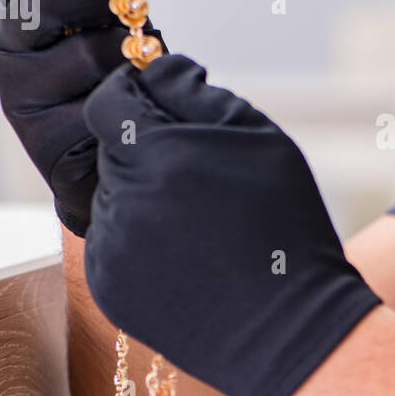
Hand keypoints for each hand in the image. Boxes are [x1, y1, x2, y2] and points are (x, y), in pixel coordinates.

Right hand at [0, 0, 167, 236]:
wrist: (119, 162)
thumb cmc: (118, 81)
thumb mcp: (116, 25)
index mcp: (19, 16)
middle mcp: (7, 53)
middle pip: (47, 0)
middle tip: (132, 4)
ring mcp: (19, 99)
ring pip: (86, 53)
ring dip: (127, 56)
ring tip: (138, 69)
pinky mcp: (44, 142)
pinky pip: (102, 103)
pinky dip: (129, 99)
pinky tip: (133, 107)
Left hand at [81, 53, 382, 395]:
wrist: (288, 328)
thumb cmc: (284, 226)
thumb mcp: (261, 140)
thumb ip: (197, 94)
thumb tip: (153, 67)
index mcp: (158, 155)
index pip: (109, 101)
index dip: (135, 96)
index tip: (163, 107)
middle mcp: (121, 200)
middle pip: (111, 150)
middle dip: (147, 150)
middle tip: (200, 176)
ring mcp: (108, 249)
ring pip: (110, 196)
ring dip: (143, 195)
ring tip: (200, 223)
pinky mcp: (106, 287)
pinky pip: (111, 242)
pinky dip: (139, 240)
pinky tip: (187, 256)